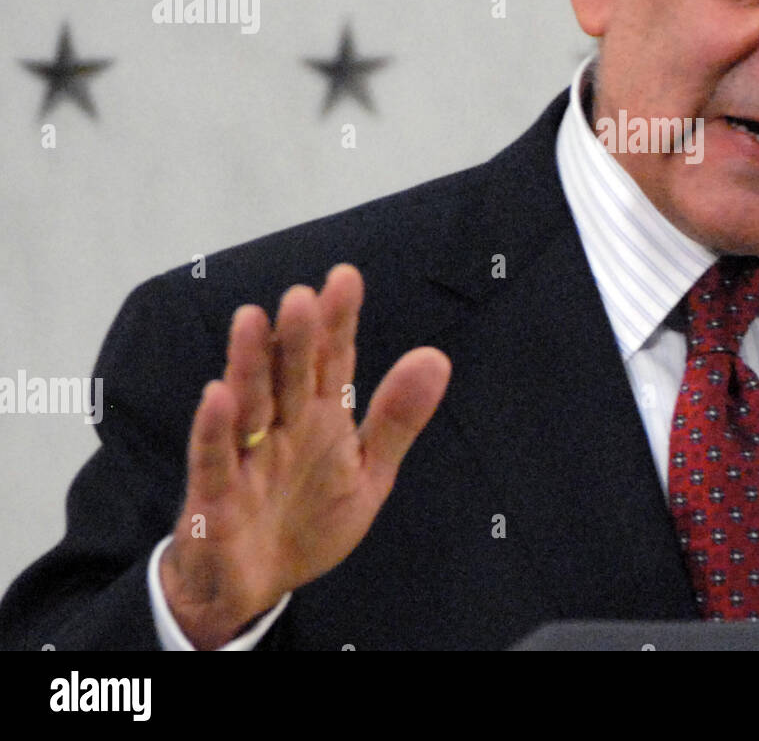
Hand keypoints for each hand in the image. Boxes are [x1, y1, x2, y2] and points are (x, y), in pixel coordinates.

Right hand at [159, 263, 448, 648]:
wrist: (253, 589)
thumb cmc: (308, 521)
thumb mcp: (367, 474)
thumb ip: (397, 420)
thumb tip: (437, 358)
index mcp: (321, 416)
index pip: (331, 360)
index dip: (337, 321)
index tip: (344, 278)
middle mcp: (282, 426)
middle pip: (289, 374)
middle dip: (296, 336)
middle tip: (302, 295)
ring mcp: (246, 456)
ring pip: (248, 403)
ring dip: (249, 364)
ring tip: (253, 319)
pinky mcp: (215, 495)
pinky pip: (213, 457)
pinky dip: (214, 429)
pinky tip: (217, 395)